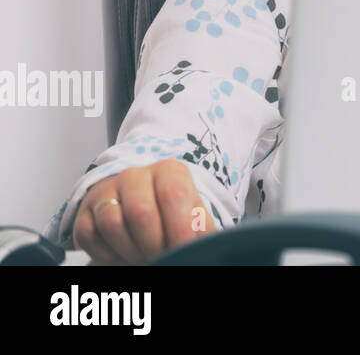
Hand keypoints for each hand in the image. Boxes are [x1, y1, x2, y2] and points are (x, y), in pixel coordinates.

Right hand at [73, 159, 212, 264]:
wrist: (138, 198)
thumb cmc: (171, 209)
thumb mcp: (192, 211)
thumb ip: (199, 226)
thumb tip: (204, 247)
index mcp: (168, 171)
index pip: (173, 194)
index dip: (179, 228)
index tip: (182, 251)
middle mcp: (134, 175)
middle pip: (140, 211)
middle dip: (153, 244)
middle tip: (161, 258)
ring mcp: (106, 191)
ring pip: (112, 224)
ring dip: (130, 250)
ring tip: (144, 257)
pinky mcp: (84, 211)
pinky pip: (89, 236)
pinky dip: (107, 254)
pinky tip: (123, 255)